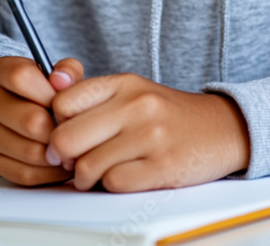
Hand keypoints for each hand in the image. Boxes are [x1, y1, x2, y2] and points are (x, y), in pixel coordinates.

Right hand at [0, 55, 82, 185]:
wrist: (4, 107)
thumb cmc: (34, 87)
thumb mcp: (49, 71)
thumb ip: (65, 70)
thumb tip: (63, 81)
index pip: (22, 77)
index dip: (51, 92)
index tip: (65, 103)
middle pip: (30, 121)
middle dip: (59, 129)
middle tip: (75, 133)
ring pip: (30, 152)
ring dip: (57, 155)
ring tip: (71, 149)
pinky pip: (23, 174)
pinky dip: (48, 173)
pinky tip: (59, 164)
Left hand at [44, 57, 250, 192]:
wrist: (220, 128)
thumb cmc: (168, 114)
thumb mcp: (132, 91)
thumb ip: (92, 96)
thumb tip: (50, 105)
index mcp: (124, 83)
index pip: (63, 102)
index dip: (56, 124)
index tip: (64, 134)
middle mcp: (137, 105)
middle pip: (67, 138)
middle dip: (62, 157)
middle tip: (71, 161)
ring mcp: (151, 136)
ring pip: (88, 166)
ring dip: (85, 178)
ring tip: (96, 173)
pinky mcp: (162, 166)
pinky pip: (114, 183)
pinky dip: (111, 186)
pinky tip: (121, 177)